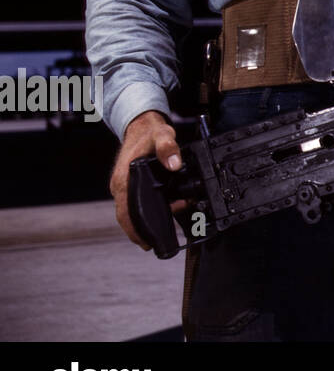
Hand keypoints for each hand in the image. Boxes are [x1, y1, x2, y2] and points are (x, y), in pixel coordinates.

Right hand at [109, 110, 184, 248]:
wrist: (141, 125)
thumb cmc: (150, 132)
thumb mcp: (163, 135)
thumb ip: (169, 148)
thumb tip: (175, 165)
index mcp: (124, 178)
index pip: (125, 210)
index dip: (133, 228)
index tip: (143, 242)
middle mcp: (120, 184)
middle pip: (125, 215)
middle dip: (137, 231)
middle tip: (150, 245)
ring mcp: (122, 185)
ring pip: (128, 210)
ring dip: (142, 221)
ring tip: (160, 231)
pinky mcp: (128, 184)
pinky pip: (133, 202)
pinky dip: (144, 210)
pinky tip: (160, 212)